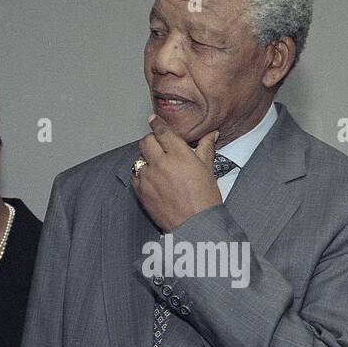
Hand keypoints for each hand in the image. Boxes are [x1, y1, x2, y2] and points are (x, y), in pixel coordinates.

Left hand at [130, 116, 222, 231]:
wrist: (195, 226)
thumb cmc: (205, 200)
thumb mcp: (208, 171)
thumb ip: (205, 149)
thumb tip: (212, 134)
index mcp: (179, 154)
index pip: (162, 131)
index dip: (157, 123)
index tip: (153, 120)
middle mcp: (161, 163)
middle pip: (146, 141)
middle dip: (152, 141)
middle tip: (159, 146)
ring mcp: (149, 178)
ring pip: (139, 158)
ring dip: (146, 158)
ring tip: (157, 166)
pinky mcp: (141, 192)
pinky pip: (135, 175)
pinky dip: (141, 174)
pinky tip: (152, 179)